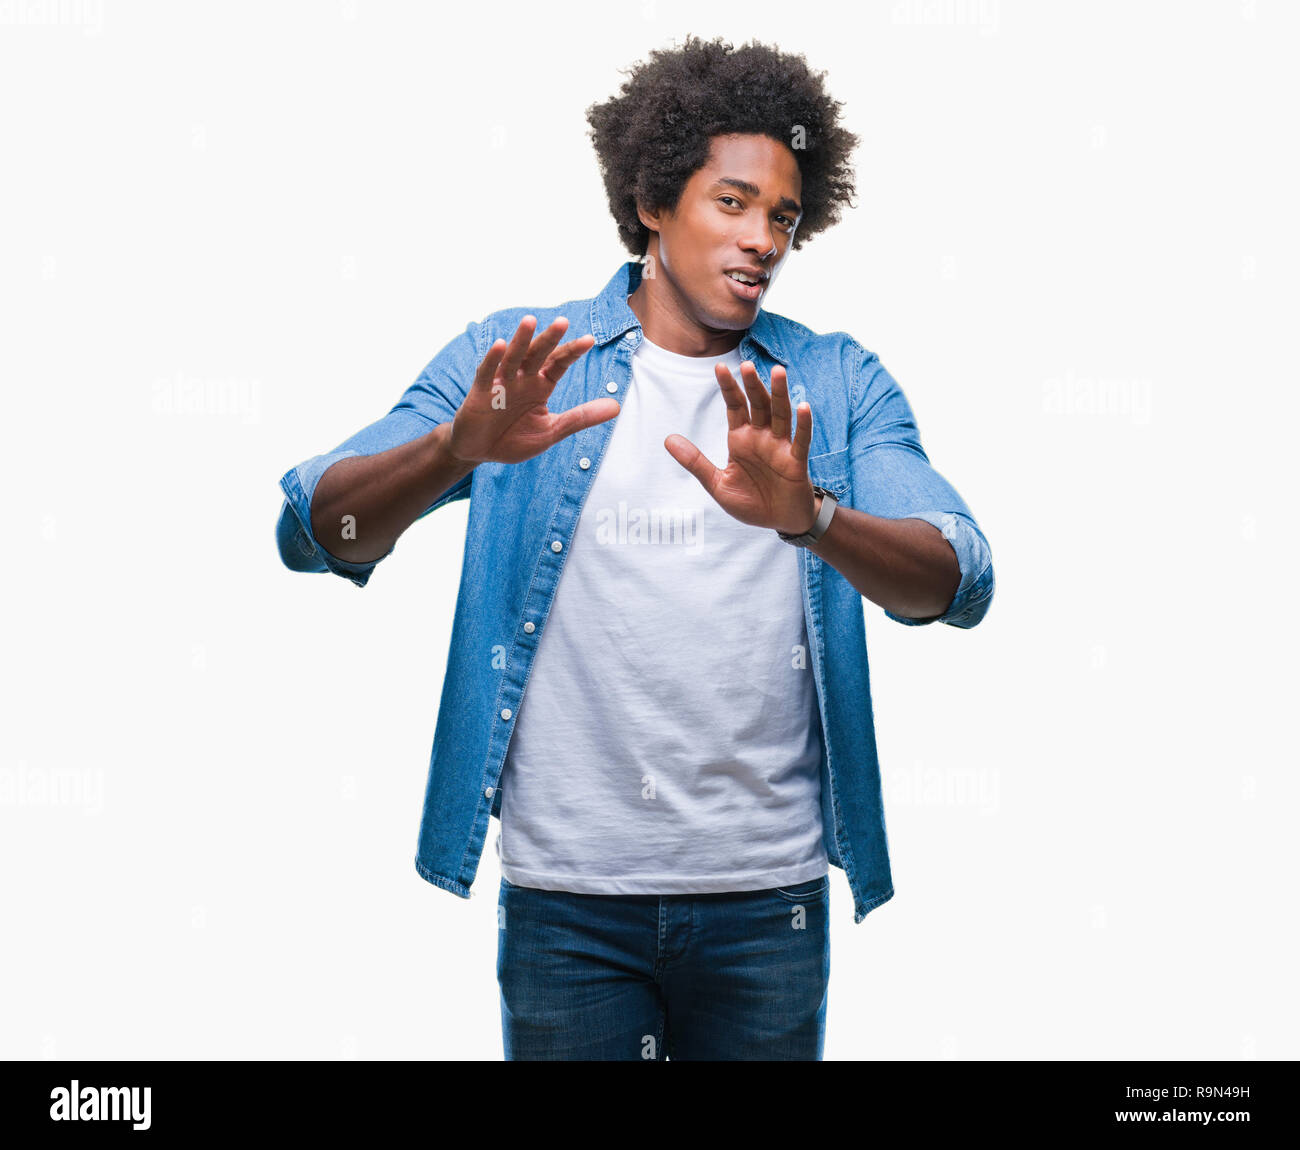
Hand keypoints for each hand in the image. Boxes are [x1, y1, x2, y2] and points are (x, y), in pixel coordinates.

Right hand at [448, 315, 618, 464]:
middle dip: (549, 339)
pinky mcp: (480, 393)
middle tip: (563, 321)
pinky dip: (493, 360)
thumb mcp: (552, 430)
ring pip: (513, 357)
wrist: (479, 452)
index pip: (559, 364)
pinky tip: (500, 345)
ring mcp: (500, 383)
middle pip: (538, 354)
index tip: (589, 340)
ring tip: (530, 321)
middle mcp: (522, 378)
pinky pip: (487, 373)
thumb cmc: (514, 438)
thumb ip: (581, 417)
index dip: (572, 352)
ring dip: (521, 340)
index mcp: (540, 385)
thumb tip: (616, 407)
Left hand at [663, 361, 817, 534]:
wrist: (780, 522)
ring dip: (779, 394)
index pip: (734, 407)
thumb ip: (695, 462)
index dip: (728, 388)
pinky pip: (801, 440)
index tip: (719, 367)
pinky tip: (803, 406)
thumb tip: (667, 439)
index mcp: (741, 439)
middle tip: (746, 364)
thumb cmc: (751, 502)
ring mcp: (780, 447)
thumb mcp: (717, 484)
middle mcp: (761, 437)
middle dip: (752, 385)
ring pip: (780, 415)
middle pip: (758, 405)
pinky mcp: (796, 462)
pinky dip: (803, 424)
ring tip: (778, 372)